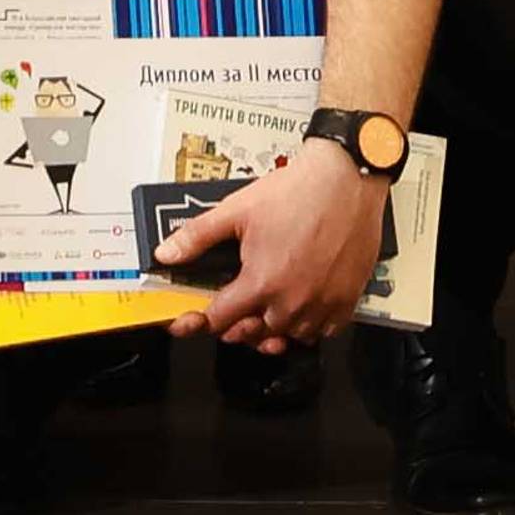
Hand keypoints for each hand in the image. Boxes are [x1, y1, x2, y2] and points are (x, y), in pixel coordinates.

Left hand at [156, 136, 390, 351]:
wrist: (346, 178)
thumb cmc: (298, 192)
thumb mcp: (236, 209)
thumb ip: (197, 236)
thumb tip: (167, 254)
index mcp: (261, 282)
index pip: (221, 319)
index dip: (199, 321)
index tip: (188, 324)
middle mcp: (292, 301)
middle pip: (255, 334)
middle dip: (236, 326)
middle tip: (229, 313)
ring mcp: (322, 303)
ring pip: (290, 336)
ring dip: (272, 329)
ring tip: (263, 311)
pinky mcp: (347, 299)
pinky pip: (324, 332)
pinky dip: (308, 327)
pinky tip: (299, 310)